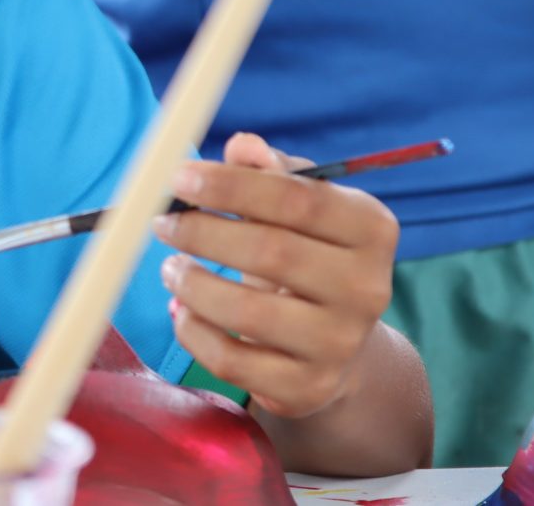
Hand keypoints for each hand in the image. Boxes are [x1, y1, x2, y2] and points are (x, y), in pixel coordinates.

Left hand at [153, 132, 400, 420]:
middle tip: (162, 222)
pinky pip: (232, 361)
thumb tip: (243, 146)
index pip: (298, 198)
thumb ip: (268, 171)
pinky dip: (192, 332)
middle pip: (271, 252)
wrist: (333, 340)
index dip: (231, 185)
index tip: (177, 178)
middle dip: (203, 233)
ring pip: (248, 313)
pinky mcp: (307, 386)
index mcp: (370, 228)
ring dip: (193, 284)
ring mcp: (340, 343)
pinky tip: (182, 309)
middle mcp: (367, 287)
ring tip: (170, 267)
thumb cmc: (304, 252)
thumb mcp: (297, 206)